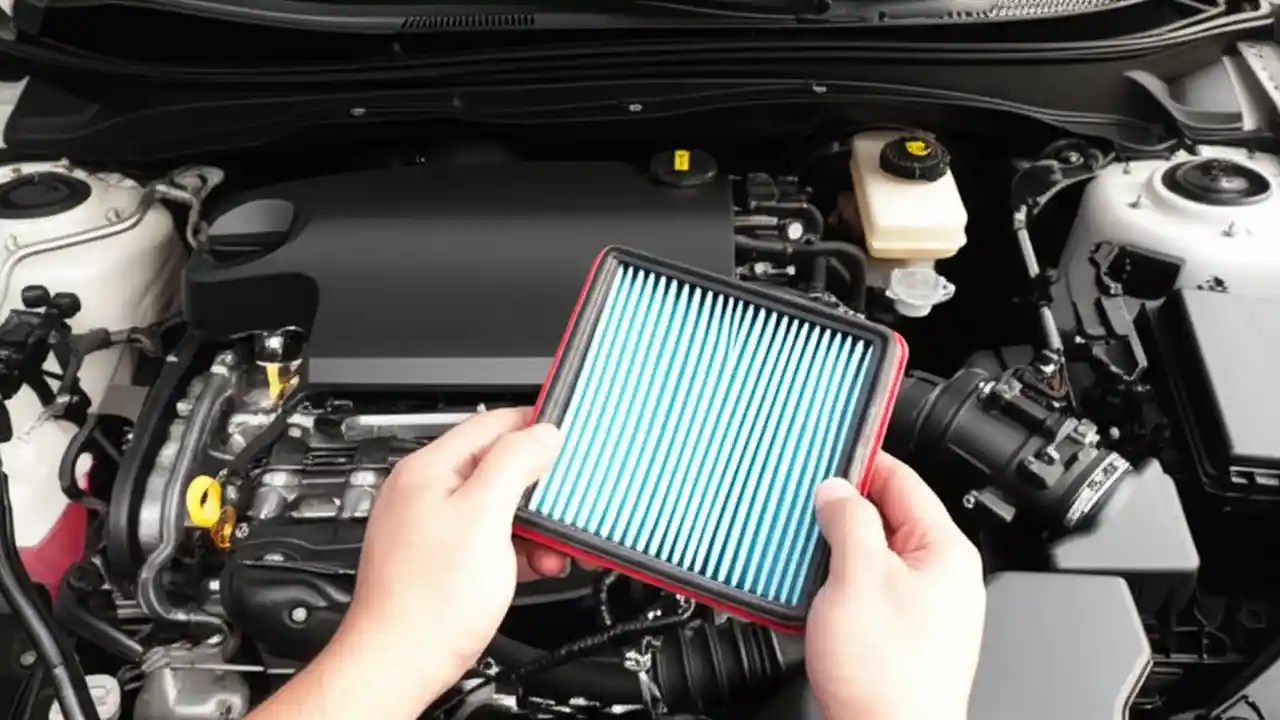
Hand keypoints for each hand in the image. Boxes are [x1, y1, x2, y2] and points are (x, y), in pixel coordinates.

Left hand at [335, 408, 565, 706]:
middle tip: (565, 506)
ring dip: (535, 525)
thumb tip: (542, 432)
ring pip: (500, 507)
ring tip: (551, 548)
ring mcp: (433, 526)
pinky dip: (519, 549)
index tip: (569, 438)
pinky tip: (534, 565)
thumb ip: (514, 464)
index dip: (536, 427)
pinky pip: (491, 538)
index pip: (492, 424)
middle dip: (541, 489)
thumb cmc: (427, 600)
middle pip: (500, 467)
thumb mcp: (483, 517)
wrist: (400, 663)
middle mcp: (427, 492)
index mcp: (429, 469)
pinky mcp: (443, 558)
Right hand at [805, 453, 984, 719]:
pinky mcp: (899, 637)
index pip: (904, 481)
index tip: (828, 455)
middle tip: (804, 506)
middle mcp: (941, 578)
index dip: (863, 462)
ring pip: (874, 557)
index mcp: (945, 551)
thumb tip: (837, 489)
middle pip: (888, 518)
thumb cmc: (887, 673)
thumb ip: (848, 520)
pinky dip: (839, 584)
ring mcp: (922, 609)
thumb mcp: (858, 575)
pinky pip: (867, 592)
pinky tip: (814, 593)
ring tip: (805, 550)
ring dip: (837, 549)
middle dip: (842, 509)